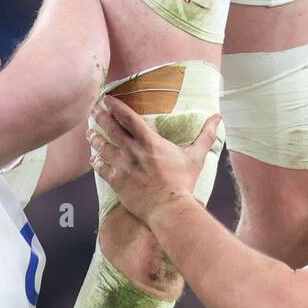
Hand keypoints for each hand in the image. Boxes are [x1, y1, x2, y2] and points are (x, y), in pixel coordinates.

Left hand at [87, 96, 220, 225]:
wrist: (169, 209)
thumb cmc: (183, 182)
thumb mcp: (196, 156)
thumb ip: (206, 135)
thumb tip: (218, 117)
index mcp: (150, 142)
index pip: (128, 117)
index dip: (115, 106)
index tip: (107, 98)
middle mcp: (133, 151)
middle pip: (111, 129)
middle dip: (100, 117)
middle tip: (93, 109)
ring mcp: (123, 167)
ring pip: (102, 147)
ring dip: (94, 138)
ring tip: (89, 133)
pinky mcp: (117, 182)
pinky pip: (101, 169)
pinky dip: (96, 161)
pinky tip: (94, 158)